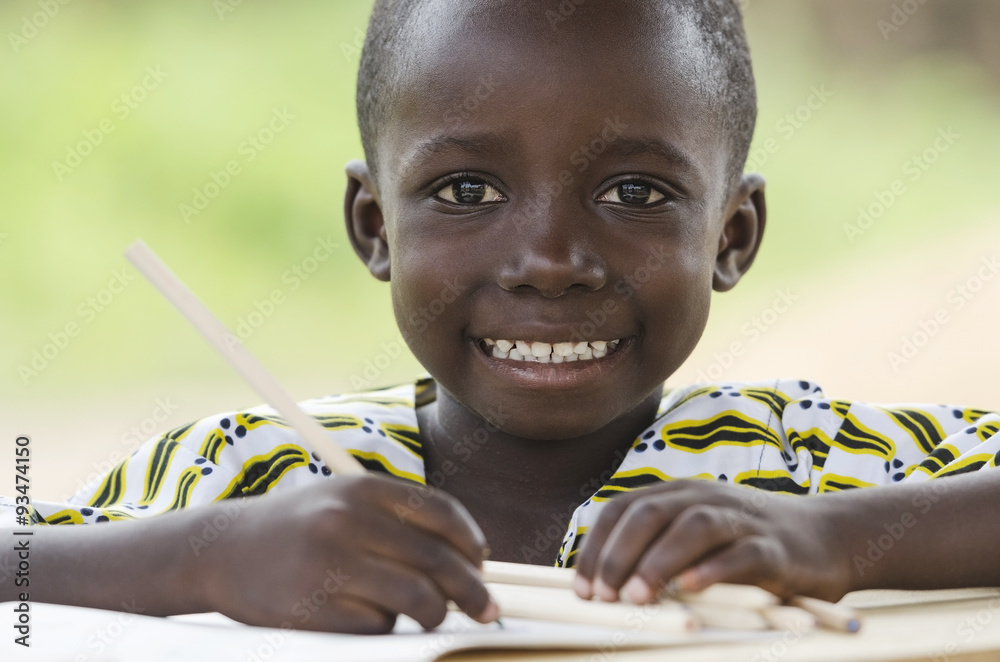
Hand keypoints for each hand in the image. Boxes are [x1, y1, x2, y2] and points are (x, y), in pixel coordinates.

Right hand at [196, 474, 496, 632]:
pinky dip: (385, 627)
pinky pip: (378, 626)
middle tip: (487, 608)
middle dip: (472, 591)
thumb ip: (397, 520)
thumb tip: (468, 557)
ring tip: (429, 617)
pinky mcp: (314, 609)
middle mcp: (348, 521)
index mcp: (362, 489)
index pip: (440, 512)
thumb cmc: (296, 528)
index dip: (471, 540)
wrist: (220, 550)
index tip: (482, 561)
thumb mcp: (343, 501)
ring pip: (417, 600)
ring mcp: (330, 565)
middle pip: (437, 561)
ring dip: (434, 614)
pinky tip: (366, 615)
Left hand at [571, 480, 849, 603]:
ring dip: (659, 561)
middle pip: (650, 513)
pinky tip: (690, 589)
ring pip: (693, 527)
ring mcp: (741, 518)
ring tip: (637, 597)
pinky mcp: (774, 546)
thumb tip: (602, 589)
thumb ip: (655, 555)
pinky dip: (713, 569)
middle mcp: (704, 498)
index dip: (597, 546)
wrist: (825, 538)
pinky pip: (741, 553)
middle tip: (604, 597)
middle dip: (620, 554)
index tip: (582, 589)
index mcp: (677, 496)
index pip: (623, 509)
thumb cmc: (744, 548)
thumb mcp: (694, 544)